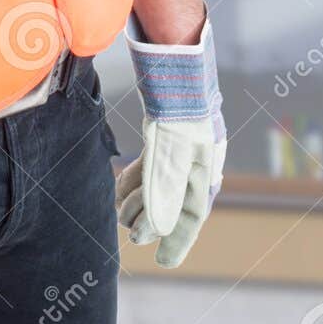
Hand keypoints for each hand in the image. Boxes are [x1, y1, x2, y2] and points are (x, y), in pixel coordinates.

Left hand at [116, 3, 225, 267]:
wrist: (177, 60)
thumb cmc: (179, 109)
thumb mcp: (170, 152)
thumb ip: (162, 191)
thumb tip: (155, 229)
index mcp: (204, 170)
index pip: (192, 214)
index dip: (178, 241)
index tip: (165, 262)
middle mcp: (194, 160)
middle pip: (174, 200)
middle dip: (153, 221)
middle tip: (132, 236)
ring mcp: (178, 144)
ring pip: (158, 182)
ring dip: (140, 200)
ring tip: (119, 215)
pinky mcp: (162, 129)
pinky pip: (150, 162)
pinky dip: (135, 177)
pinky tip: (118, 188)